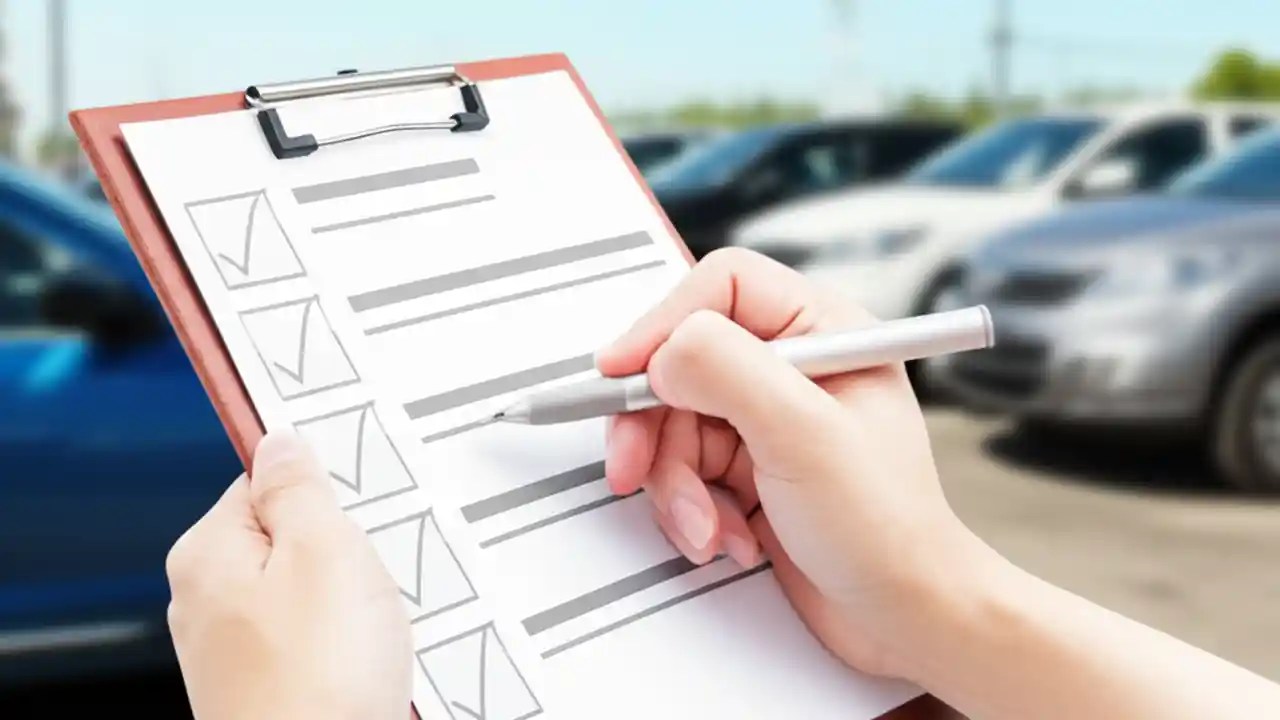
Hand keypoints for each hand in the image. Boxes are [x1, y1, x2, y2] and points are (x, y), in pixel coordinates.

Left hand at [165, 429, 411, 719]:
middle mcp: (210, 602)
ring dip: (355, 604)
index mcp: (208, 555)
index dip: (320, 489)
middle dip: (345, 553)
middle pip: (294, 538)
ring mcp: (239, 651)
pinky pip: (321, 641)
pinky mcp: (270, 687)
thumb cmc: (316, 685)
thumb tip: (281, 443)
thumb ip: (301, 488)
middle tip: (366, 579)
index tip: (352, 501)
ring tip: (370, 630)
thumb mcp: (324, 552)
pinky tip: (367, 663)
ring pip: (315, 593)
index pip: (265, 480)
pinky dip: (351, 646)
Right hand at [596, 248, 994, 680]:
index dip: (664, 323)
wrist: (901, 617)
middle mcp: (791, 367)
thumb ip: (728, 372)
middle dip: (655, 425)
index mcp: (823, 331)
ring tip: (707, 527)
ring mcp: (766, 420)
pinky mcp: (747, 469)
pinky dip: (690, 509)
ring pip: (673, 423)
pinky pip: (682, 470)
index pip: (721, 289)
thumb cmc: (887, 527)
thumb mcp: (805, 435)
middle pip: (681, 362)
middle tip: (634, 468)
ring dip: (676, 484)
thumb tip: (661, 352)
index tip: (621, 372)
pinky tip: (728, 537)